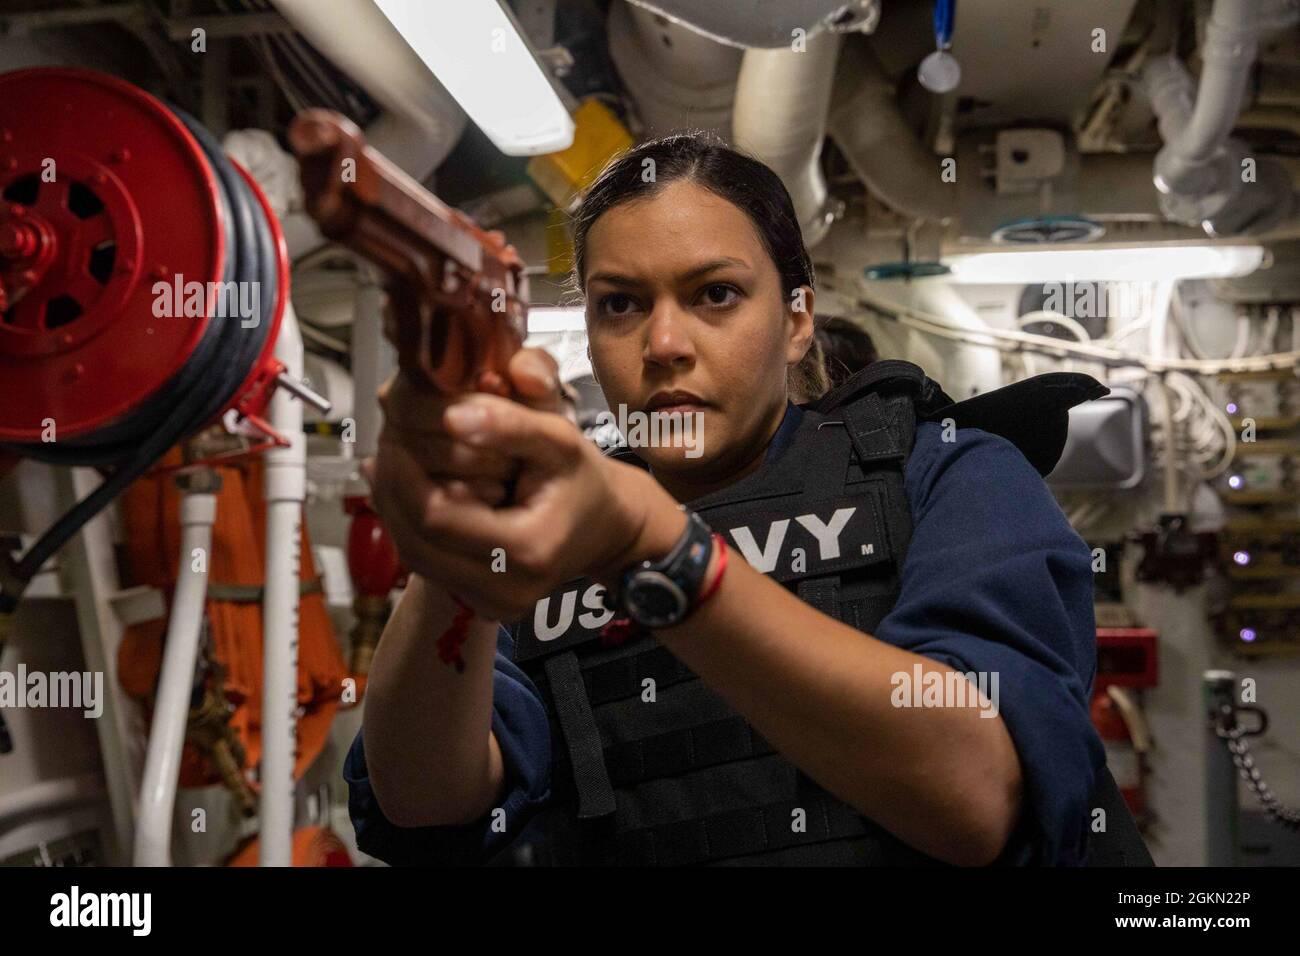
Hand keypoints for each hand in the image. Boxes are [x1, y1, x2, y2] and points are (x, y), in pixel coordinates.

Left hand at [361, 348, 563, 609]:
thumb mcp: (560, 439)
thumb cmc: (583, 480)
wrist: (605, 528)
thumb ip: (511, 424)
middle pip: (415, 544)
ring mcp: (493, 604)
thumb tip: (452, 415)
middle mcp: (507, 591)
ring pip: (414, 557)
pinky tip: (407, 489)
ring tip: (389, 463)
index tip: (393, 434)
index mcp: (528, 551)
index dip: (405, 475)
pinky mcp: (481, 605)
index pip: (436, 517)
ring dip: (395, 508)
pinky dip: (411, 525)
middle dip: (392, 490)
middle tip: (385, 444)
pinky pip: (429, 565)